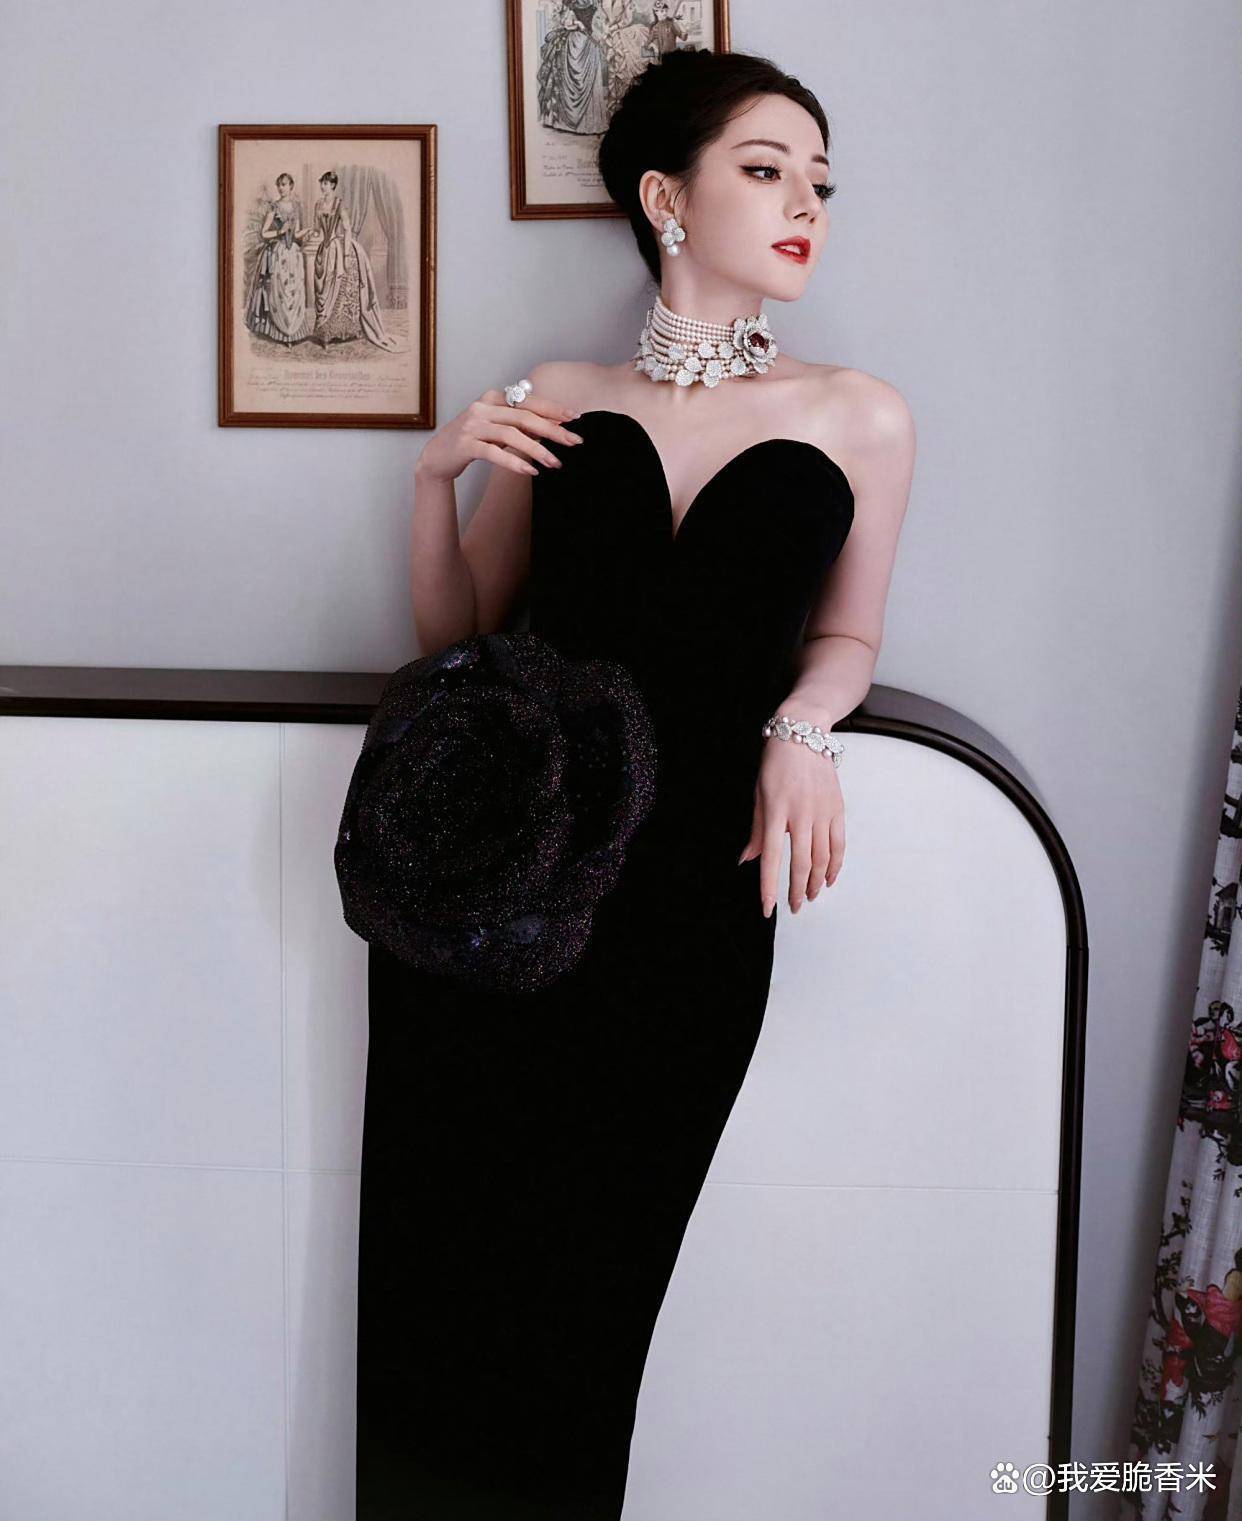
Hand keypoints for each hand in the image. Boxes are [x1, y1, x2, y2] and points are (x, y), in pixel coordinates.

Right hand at [414, 389, 583, 485]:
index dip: (553, 409)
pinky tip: (531, 472)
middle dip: (553, 430)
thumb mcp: (497, 429)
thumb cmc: (472, 442)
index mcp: (493, 398)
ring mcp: (472, 425)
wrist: (437, 457)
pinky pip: (494, 453)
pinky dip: (514, 462)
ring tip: (555, 464)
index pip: (529, 401)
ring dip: (537, 450)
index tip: (576, 417)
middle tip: (574, 442)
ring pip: (511, 435)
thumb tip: (554, 426)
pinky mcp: (465, 444)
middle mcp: (482, 407)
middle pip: (524, 417)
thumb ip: (520, 425)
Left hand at [738, 734, 844, 916]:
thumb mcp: (759, 796)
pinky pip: (838, 845)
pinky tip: (830, 878)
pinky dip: (835, 865)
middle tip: (795, 907)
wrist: (803, 735)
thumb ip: (755, 832)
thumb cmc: (776, 765)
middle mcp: (800, 815)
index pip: (771, 858)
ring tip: (811, 896)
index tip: (768, 908)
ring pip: (822, 858)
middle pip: (801, 864)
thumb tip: (747, 860)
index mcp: (775, 812)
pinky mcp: (837, 809)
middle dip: (797, 891)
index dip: (769, 887)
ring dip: (817, 882)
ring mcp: (822, 812)